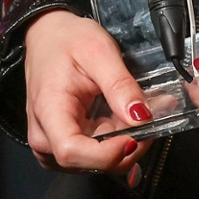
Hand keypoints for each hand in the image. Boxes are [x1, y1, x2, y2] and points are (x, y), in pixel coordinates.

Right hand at [22, 9, 153, 180]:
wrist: (47, 36)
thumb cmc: (66, 40)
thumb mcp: (98, 51)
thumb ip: (120, 84)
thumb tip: (141, 116)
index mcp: (48, 112)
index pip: (72, 152)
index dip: (108, 153)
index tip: (137, 136)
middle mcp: (44, 137)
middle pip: (89, 162)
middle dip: (127, 146)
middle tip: (153, 117)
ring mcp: (53, 144)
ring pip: (96, 162)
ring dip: (125, 143)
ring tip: (142, 114)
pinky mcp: (64, 143)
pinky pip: (94, 153)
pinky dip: (116, 140)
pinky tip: (128, 119)